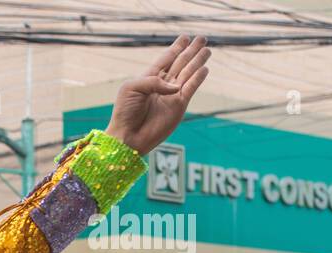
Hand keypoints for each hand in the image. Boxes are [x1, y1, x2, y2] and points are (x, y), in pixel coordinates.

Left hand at [105, 35, 210, 154]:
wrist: (128, 136)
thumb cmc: (125, 112)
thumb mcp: (132, 88)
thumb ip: (153, 81)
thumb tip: (176, 86)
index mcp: (148, 78)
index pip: (165, 59)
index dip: (176, 48)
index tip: (185, 37)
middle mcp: (161, 85)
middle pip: (180, 63)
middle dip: (190, 51)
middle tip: (202, 38)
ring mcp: (171, 95)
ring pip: (188, 73)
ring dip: (197, 62)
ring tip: (206, 50)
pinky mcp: (179, 106)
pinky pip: (191, 88)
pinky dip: (198, 78)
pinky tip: (204, 69)